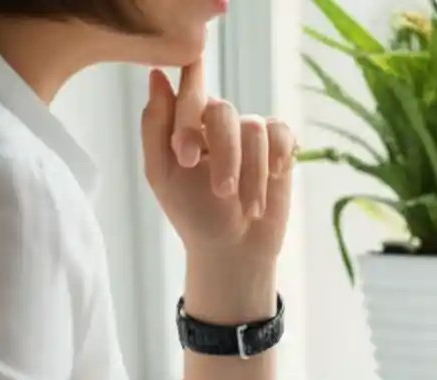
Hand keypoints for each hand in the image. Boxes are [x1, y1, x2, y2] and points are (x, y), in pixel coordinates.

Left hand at [141, 60, 295, 268]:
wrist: (234, 247)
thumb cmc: (193, 213)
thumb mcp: (162, 174)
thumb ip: (155, 125)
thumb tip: (156, 75)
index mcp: (185, 123)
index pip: (187, 91)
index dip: (190, 96)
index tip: (188, 136)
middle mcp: (217, 122)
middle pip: (223, 112)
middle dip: (224, 155)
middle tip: (222, 192)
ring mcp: (250, 132)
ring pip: (254, 129)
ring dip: (251, 173)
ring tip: (249, 207)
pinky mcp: (279, 145)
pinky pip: (281, 132)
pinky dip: (278, 155)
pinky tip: (274, 175)